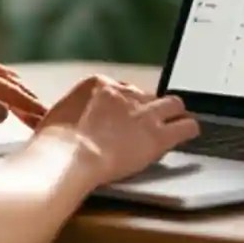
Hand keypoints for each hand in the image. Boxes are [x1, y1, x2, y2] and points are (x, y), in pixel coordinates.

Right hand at [38, 76, 199, 183]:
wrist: (68, 157)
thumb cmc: (55, 144)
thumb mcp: (58, 115)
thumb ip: (73, 113)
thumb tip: (70, 122)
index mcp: (98, 85)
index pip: (121, 89)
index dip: (123, 106)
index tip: (122, 116)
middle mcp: (125, 93)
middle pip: (147, 94)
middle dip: (148, 106)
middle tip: (148, 121)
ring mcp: (144, 113)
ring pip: (173, 104)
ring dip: (174, 113)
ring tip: (176, 122)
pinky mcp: (158, 135)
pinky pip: (185, 126)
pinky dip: (189, 129)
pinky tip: (189, 133)